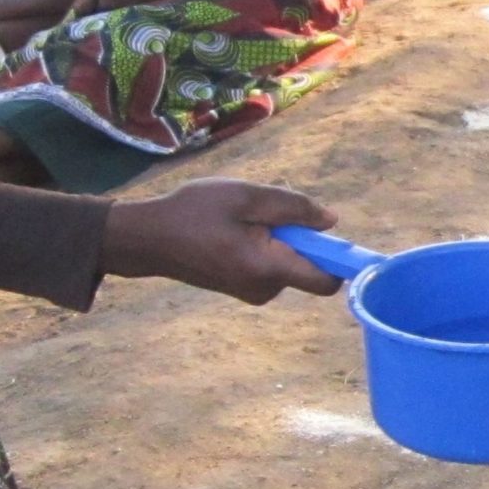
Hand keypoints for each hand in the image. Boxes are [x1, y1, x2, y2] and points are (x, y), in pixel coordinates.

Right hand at [102, 180, 344, 302]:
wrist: (147, 237)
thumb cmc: (193, 212)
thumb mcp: (246, 196)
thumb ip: (293, 208)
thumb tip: (332, 223)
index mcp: (269, 269)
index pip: (326, 281)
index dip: (341, 261)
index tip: (341, 241)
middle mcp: (264, 290)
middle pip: (307, 267)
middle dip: (298, 238)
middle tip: (263, 213)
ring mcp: (252, 292)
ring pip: (287, 264)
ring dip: (277, 239)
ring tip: (241, 219)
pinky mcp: (241, 288)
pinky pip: (269, 266)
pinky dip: (262, 247)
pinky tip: (232, 230)